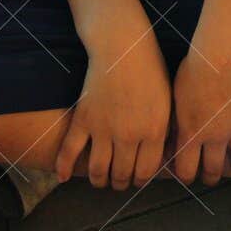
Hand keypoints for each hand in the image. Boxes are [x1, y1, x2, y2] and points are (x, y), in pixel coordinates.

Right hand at [55, 46, 171, 189]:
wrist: (123, 47)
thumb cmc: (151, 71)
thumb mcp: (167, 103)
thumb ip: (164, 131)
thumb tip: (163, 158)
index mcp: (154, 131)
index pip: (146, 172)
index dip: (140, 180)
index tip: (136, 180)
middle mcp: (129, 136)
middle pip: (122, 174)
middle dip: (120, 183)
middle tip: (119, 182)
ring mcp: (104, 129)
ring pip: (98, 170)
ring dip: (99, 181)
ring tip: (100, 180)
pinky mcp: (84, 119)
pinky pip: (70, 151)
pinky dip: (64, 167)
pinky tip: (63, 177)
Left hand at [171, 47, 230, 186]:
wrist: (221, 52)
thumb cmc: (192, 69)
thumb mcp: (175, 99)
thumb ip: (177, 124)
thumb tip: (173, 140)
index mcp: (192, 134)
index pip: (186, 170)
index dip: (185, 176)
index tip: (187, 175)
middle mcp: (217, 136)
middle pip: (215, 170)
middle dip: (211, 177)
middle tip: (211, 176)